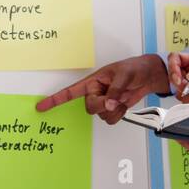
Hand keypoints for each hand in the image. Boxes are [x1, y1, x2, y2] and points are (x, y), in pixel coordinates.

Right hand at [36, 54, 169, 123]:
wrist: (148, 75)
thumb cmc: (134, 68)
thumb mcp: (124, 75)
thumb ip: (115, 90)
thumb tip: (109, 104)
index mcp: (92, 82)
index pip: (70, 92)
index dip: (55, 100)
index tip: (40, 107)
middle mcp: (95, 92)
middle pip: (90, 108)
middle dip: (104, 105)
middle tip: (116, 96)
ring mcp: (104, 102)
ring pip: (101, 116)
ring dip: (114, 111)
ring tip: (123, 97)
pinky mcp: (113, 109)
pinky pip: (110, 120)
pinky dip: (119, 115)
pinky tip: (124, 105)